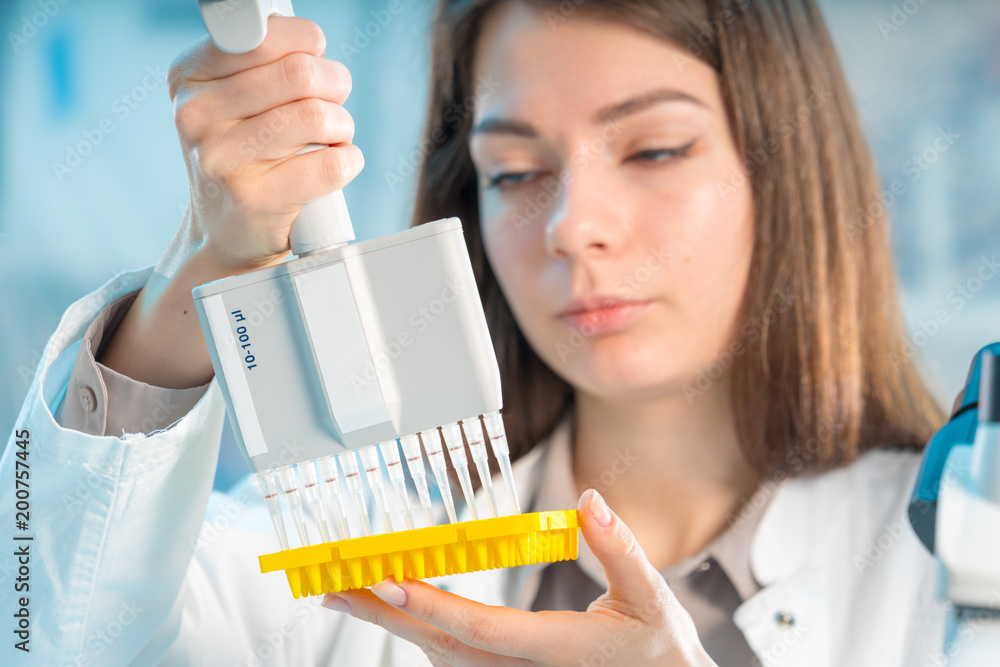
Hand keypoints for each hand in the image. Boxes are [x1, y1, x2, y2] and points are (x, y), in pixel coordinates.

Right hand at [169, 15, 361, 273]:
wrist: (225, 231)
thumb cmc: (244, 153)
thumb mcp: (234, 96)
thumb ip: (264, 58)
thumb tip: (310, 40)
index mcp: (189, 77)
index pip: (264, 35)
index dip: (306, 43)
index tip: (312, 58)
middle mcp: (196, 116)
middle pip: (301, 72)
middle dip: (334, 84)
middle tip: (332, 103)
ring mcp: (222, 162)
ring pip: (318, 116)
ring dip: (342, 126)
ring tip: (331, 138)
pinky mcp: (255, 202)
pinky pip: (331, 164)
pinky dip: (349, 161)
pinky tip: (336, 165)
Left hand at [325, 489, 716, 666]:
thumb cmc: (655, 643)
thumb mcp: (649, 595)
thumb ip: (618, 547)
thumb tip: (588, 501)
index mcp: (556, 650)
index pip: (481, 629)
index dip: (431, 606)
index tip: (387, 582)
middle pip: (440, 644)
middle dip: (384, 614)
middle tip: (332, 583)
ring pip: (438, 652)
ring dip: (389, 621)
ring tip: (343, 589)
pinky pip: (449, 653)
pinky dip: (414, 628)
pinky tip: (390, 606)